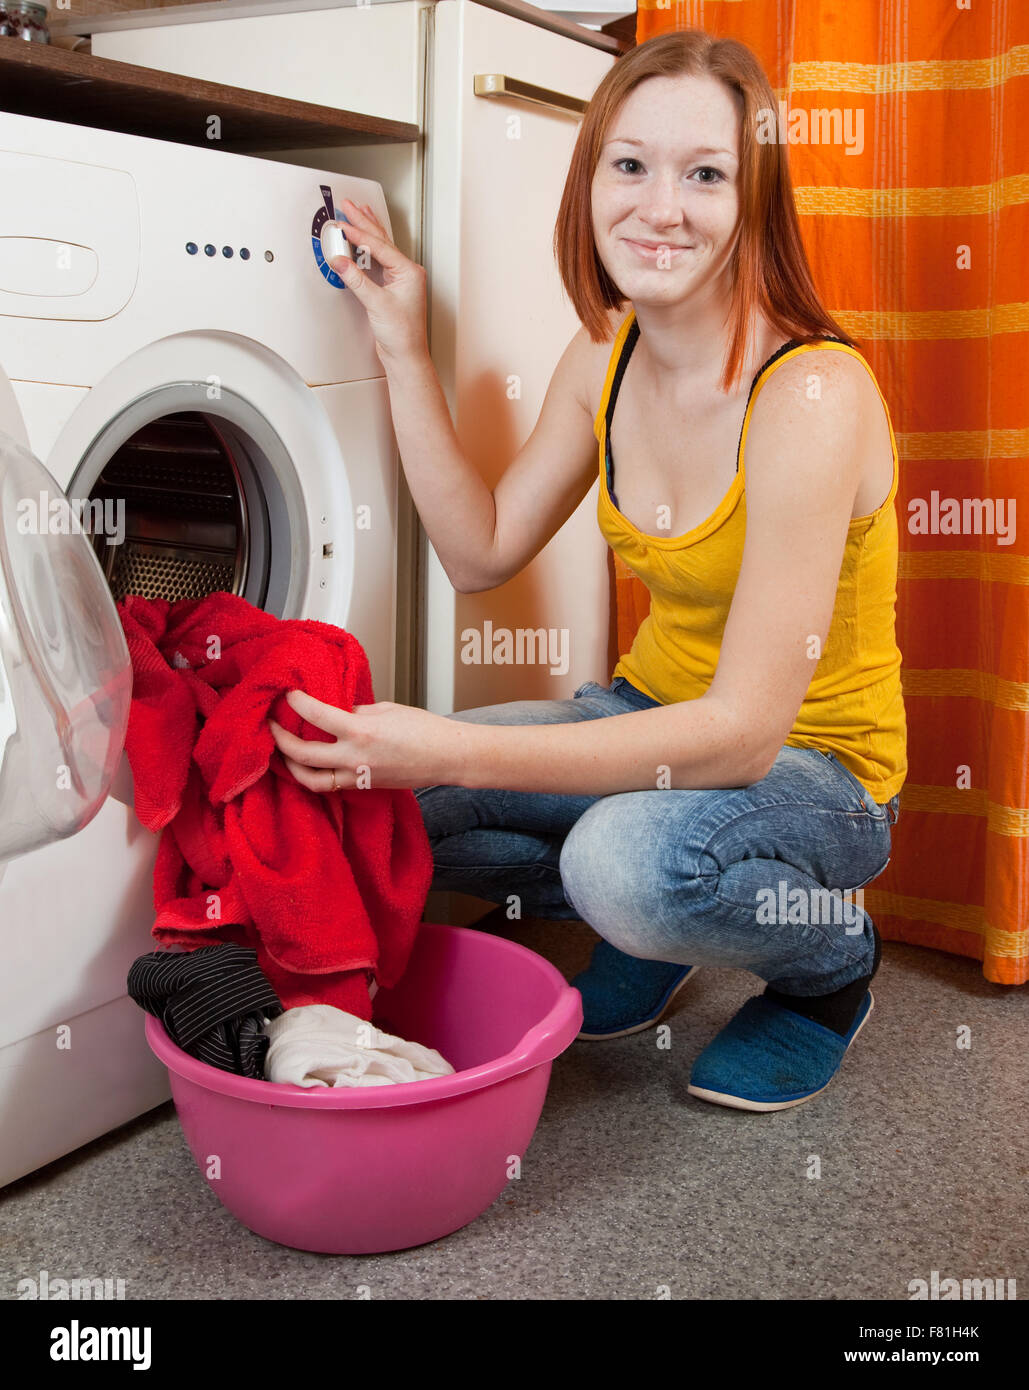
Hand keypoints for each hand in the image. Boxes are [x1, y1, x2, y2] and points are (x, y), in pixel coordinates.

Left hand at [269, 688, 463, 790]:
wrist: (448, 757)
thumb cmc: (425, 730)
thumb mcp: (385, 710)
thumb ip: (355, 711)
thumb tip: (332, 710)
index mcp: (360, 731)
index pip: (315, 715)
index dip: (296, 702)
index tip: (287, 694)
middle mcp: (354, 757)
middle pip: (301, 753)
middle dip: (279, 738)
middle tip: (269, 724)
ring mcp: (357, 776)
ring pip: (310, 779)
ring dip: (290, 766)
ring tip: (280, 752)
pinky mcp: (363, 786)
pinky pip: (329, 785)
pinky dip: (313, 776)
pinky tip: (307, 765)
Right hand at [329, 198, 427, 364]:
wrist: (405, 355)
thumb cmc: (402, 335)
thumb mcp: (376, 303)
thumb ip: (356, 280)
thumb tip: (340, 260)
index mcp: (409, 272)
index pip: (379, 246)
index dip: (359, 234)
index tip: (342, 225)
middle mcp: (406, 273)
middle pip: (381, 240)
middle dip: (364, 221)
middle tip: (349, 204)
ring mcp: (399, 279)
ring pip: (380, 247)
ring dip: (367, 230)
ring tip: (357, 212)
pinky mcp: (390, 288)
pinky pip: (377, 260)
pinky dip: (366, 248)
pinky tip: (360, 240)